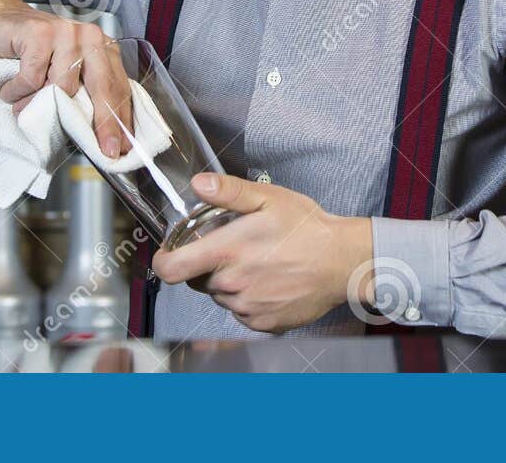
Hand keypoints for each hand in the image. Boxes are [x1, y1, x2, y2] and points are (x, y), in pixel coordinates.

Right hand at [0, 0, 132, 157]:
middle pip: (102, 86)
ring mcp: (65, 32)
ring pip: (62, 86)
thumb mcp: (64, 72)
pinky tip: (10, 89)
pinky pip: (32, 78)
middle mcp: (89, 37)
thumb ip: (83, 93)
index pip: (117, 87)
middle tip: (104, 150)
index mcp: (101, 47)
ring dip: (38, 104)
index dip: (121, 119)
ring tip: (23, 104)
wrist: (0, 21)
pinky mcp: (40, 33)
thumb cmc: (33, 52)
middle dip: (105, 122)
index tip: (120, 148)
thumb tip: (100, 135)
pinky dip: (18, 90)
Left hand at [150, 173, 373, 333]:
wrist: (343, 262)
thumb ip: (229, 192)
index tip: (168, 252)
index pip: (171, 269)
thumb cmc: (307, 228)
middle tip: (234, 248)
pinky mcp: (263, 323)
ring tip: (258, 263)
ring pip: (220, 296)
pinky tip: (269, 281)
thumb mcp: (269, 198)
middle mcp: (232, 285)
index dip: (163, 260)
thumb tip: (198, 183)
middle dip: (207, 265)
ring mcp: (247, 308)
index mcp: (227, 253)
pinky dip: (248, 298)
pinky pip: (242, 312)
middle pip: (197, 280)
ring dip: (229, 282)